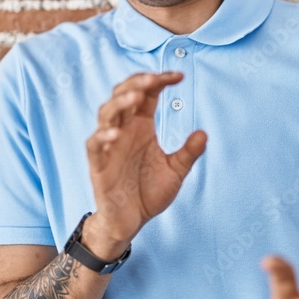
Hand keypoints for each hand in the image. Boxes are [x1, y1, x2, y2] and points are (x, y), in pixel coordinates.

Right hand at [84, 72, 206, 257]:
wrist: (131, 222)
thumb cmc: (148, 193)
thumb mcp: (175, 172)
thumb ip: (188, 153)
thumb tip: (204, 133)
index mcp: (141, 126)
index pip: (147, 94)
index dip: (159, 80)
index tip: (178, 76)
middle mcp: (123, 130)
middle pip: (123, 95)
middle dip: (137, 82)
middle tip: (154, 78)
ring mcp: (109, 146)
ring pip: (106, 113)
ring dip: (119, 102)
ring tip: (136, 97)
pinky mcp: (98, 165)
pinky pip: (94, 145)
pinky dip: (102, 136)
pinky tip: (115, 134)